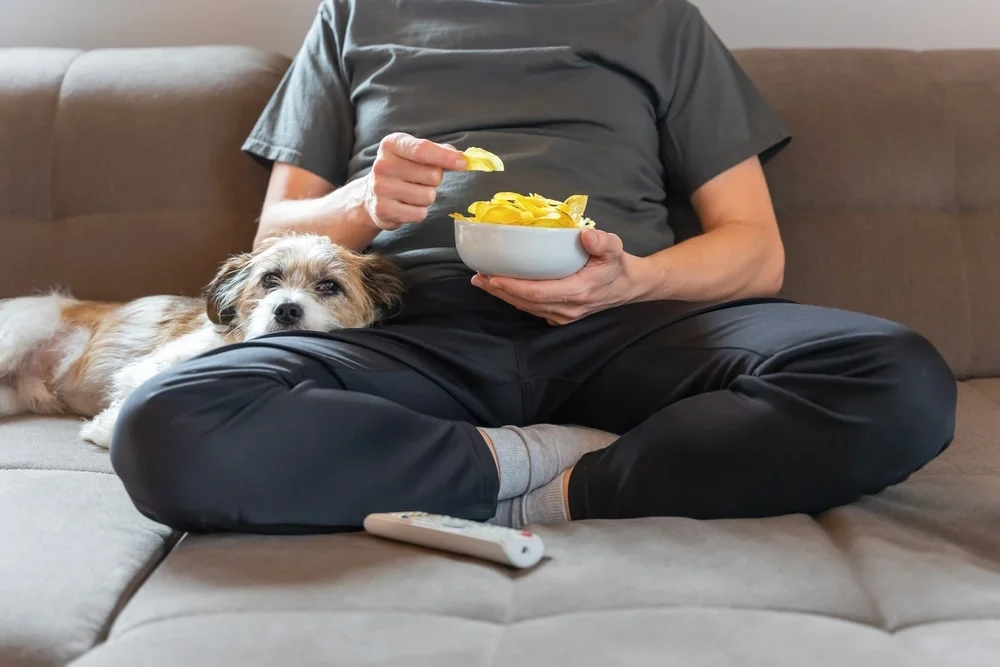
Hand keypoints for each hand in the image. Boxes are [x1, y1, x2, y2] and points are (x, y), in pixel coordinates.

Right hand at [365, 133, 466, 230]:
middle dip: (434, 180)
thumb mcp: (415, 153)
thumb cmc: (401, 170)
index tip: (463, 163)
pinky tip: (407, 205)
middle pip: (432, 175)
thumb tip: (461, 158)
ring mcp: (380, 188)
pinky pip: (419, 214)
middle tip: (421, 180)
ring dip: (427, 197)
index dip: (445, 157)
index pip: (422, 150)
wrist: (370, 194)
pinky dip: (419, 212)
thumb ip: (439, 152)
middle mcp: (382, 164)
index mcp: (391, 144)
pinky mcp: (382, 210)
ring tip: (413, 193)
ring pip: (428, 196)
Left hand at [473, 229, 646, 324]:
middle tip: (478, 277)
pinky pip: (532, 309)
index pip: (537, 293)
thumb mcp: (615, 248)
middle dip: (499, 290)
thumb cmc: (618, 265)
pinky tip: (501, 287)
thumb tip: (585, 235)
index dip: (512, 287)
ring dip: (503, 295)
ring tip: (482, 281)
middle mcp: (568, 308)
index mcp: (578, 292)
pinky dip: (514, 299)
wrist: (629, 286)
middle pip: (525, 302)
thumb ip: (602, 241)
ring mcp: (563, 315)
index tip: (492, 276)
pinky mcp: (559, 315)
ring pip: (526, 308)